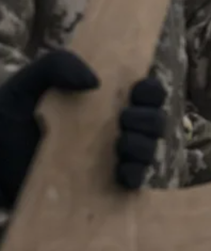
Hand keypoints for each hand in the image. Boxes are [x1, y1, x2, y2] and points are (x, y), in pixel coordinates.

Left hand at [0, 51, 165, 207]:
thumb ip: (56, 65)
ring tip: (118, 146)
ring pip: (149, 149)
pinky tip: (120, 172)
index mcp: (103, 100)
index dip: (151, 91)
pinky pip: (135, 180)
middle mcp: (113, 127)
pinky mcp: (103, 184)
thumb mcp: (25, 84)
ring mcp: (110, 157)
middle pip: (156, 121)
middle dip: (149, 120)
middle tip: (123, 120)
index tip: (137, 92)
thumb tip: (95, 82)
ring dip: (143, 146)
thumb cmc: (7, 120)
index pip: (147, 91)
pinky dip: (135, 174)